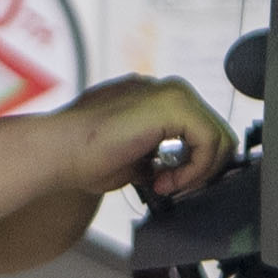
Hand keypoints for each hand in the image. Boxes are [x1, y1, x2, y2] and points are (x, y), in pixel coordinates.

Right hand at [58, 76, 233, 199]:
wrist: (58, 150)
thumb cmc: (84, 156)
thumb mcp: (135, 160)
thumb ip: (159, 158)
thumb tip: (180, 173)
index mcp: (156, 99)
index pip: (201, 130)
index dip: (195, 164)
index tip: (170, 185)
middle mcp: (167, 90)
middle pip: (216, 132)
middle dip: (202, 168)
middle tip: (172, 188)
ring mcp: (171, 93)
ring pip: (219, 137)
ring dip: (199, 171)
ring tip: (166, 185)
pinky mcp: (173, 104)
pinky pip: (210, 142)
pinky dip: (195, 169)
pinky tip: (165, 180)